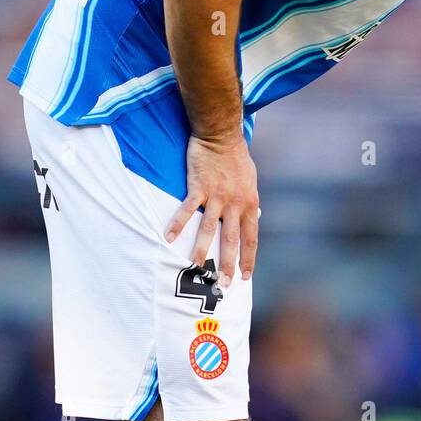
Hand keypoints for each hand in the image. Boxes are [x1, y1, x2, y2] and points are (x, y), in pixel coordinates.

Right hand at [165, 132, 259, 289]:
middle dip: (228, 264)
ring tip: (196, 268)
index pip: (251, 238)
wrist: (222, 135)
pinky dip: (177, 224)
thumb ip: (247, 202)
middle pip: (231, 240)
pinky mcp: (199, 187)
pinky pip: (187, 210)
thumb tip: (249, 218)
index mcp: (249, 203)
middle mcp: (235, 203)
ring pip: (209, 229)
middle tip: (223, 285)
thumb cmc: (236, 158)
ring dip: (202, 250)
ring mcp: (217, 196)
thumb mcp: (250, 182)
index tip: (245, 277)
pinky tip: (168, 238)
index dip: (248, 258)